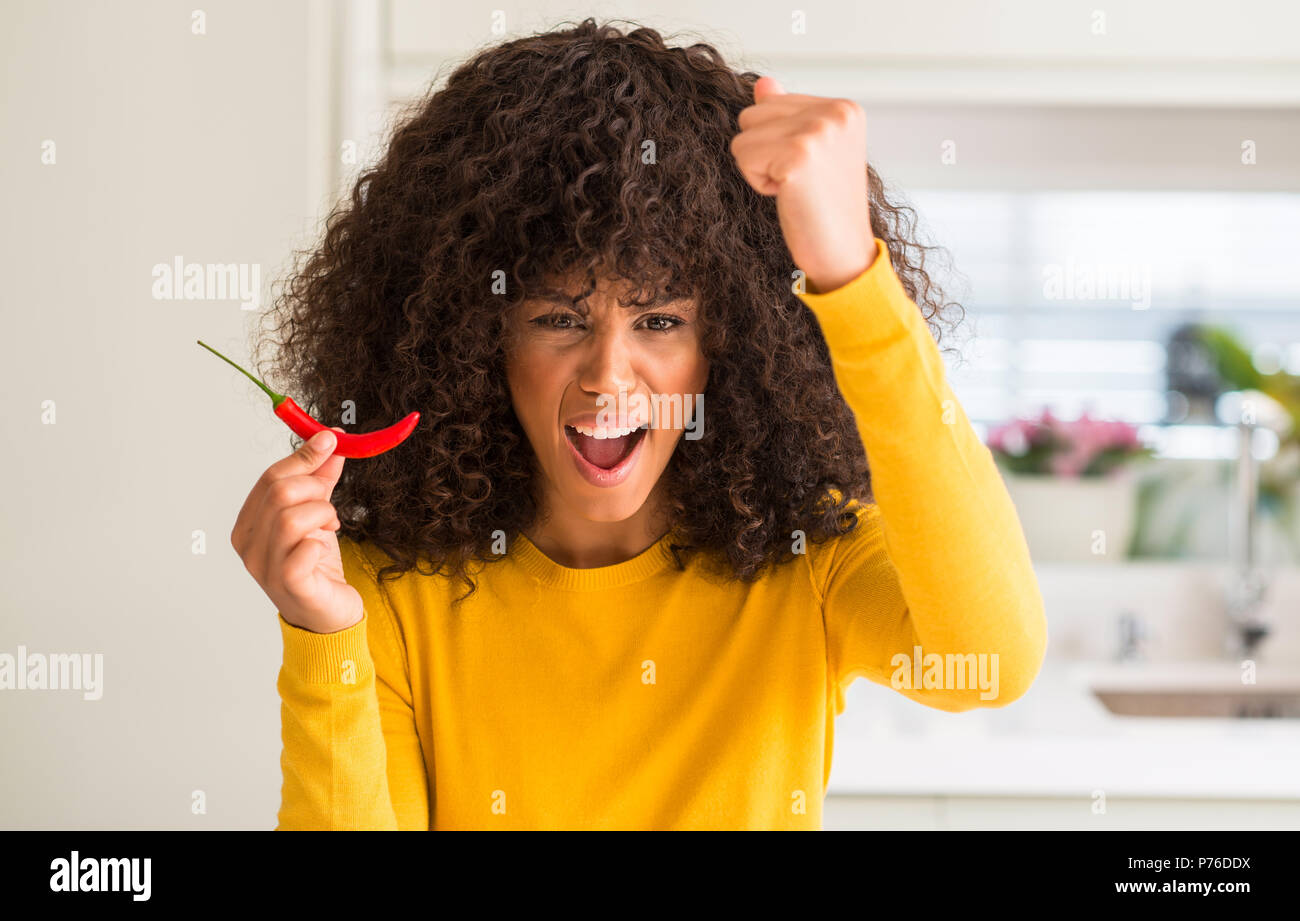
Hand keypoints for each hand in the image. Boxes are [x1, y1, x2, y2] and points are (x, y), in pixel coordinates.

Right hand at [230, 427, 362, 633]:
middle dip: (316, 487)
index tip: (331, 439)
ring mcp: (264, 567)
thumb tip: (330, 441)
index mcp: (248, 523)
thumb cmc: (317, 565)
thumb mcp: (317, 515)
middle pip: (279, 492)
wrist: (328, 613)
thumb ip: (320, 479)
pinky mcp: (289, 586)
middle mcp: (248, 545)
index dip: (304, 455)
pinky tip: (323, 550)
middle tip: (330, 504)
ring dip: (322, 513)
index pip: (270, 477)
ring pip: (291, 517)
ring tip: (330, 525)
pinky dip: (320, 543)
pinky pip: (303, 552)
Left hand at [730, 75, 878, 293]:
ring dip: (760, 169)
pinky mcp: (797, 154)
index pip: (772, 104)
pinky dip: (758, 183)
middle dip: (765, 153)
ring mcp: (818, 131)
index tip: (810, 171)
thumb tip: (763, 82)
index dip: (779, 143)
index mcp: (844, 108)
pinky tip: (788, 196)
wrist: (843, 254)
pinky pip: (743, 156)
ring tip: (795, 189)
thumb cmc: (825, 208)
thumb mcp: (810, 152)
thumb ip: (788, 114)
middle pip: (753, 115)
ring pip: (744, 136)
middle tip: (800, 183)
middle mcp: (835, 112)